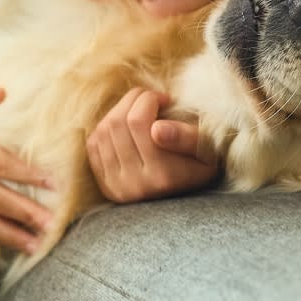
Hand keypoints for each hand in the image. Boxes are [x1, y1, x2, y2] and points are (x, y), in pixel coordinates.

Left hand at [86, 88, 218, 203]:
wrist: (188, 201)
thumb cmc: (201, 163)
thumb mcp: (207, 150)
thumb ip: (187, 138)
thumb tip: (157, 129)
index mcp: (162, 176)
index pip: (138, 122)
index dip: (148, 99)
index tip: (165, 100)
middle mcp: (136, 185)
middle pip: (118, 123)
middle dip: (134, 99)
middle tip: (151, 100)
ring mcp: (117, 186)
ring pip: (104, 130)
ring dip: (121, 110)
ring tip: (140, 110)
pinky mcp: (106, 185)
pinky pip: (94, 143)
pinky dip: (108, 127)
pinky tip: (128, 127)